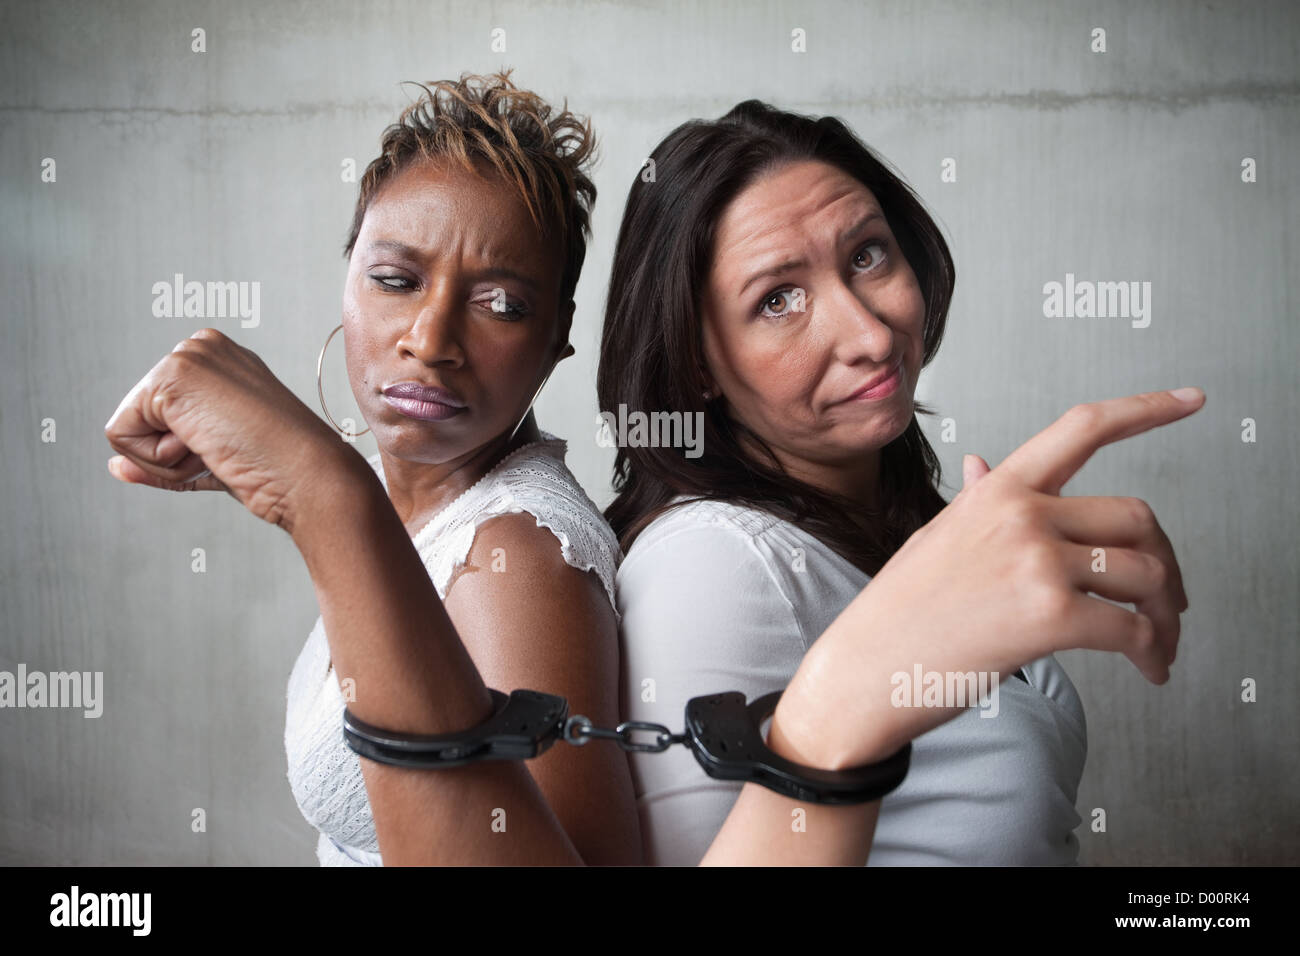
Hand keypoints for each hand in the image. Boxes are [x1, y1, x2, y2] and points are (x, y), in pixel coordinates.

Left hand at [104, 328, 353, 530]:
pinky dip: (158, 460)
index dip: (184, 447)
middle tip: (227, 450)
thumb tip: (114, 466)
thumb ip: (163, 455)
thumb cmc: (278, 471)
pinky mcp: (171, 378)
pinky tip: (206, 447)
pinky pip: (121, 436)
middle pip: (137, 416)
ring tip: (221, 448)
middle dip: (172, 452)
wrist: (311, 476)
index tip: (232, 446)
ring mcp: (186, 357)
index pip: (157, 412)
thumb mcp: (210, 458)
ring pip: (127, 426)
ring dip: (168, 458)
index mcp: (218, 360)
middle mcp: (200, 347)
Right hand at [775, 387, 1203, 767]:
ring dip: (1166, 617)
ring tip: (1158, 645)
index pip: (1083, 428)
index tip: (1191, 399)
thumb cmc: (897, 612)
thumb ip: (977, 501)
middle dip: (1166, 563)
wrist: (863, 669)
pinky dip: (1152, 654)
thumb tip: (984, 464)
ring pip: (1146, 574)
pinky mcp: (1049, 615)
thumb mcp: (935, 538)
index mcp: (997, 490)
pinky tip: (1147, 667)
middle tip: (1169, 600)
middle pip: (1136, 517)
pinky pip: (1132, 629)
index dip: (1147, 409)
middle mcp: (1021, 514)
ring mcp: (1036, 561)